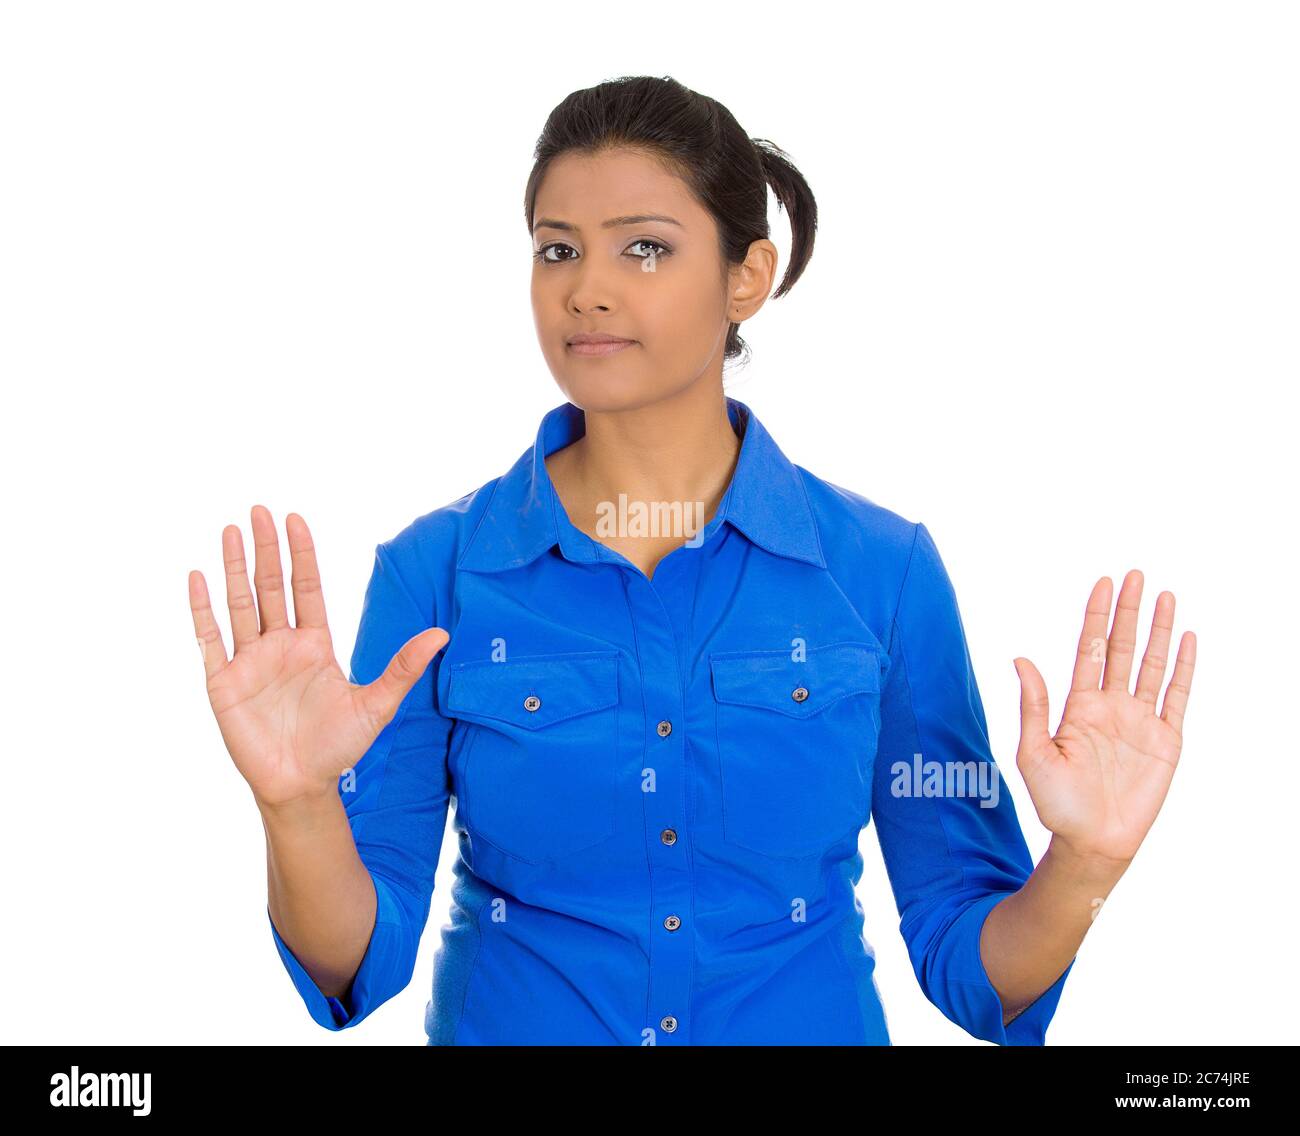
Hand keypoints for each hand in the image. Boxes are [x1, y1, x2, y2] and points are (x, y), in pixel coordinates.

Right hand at [188, 506, 448, 808]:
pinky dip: (201, 609)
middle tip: (259, 509)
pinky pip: (209, 638)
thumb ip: (403, 667)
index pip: (306, 588)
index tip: (296, 519)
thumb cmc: (339, 747)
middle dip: (266, 549)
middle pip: (270, 586)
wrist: (302, 786)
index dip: (302, 555)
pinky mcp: (223, 682)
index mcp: (314, 644)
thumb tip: (442, 634)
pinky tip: (197, 577)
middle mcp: (280, 645)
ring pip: (239, 604)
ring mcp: (250, 661)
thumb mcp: (377, 704)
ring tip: (230, 530)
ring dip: (233, 567)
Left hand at [1013, 570, 1195, 865]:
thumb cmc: (1057, 803)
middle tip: (1136, 575)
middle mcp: (1111, 706)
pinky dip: (1184, 668)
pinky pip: (1177, 696)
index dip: (1096, 616)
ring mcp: (1140, 721)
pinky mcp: (1166, 740)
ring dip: (1159, 630)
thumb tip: (1020, 660)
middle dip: (1128, 612)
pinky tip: (1187, 639)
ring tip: (1165, 595)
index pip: (1090, 649)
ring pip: (1152, 664)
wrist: (1092, 842)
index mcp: (1079, 705)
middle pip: (1121, 647)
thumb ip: (1034, 705)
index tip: (1103, 583)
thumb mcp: (1034, 752)